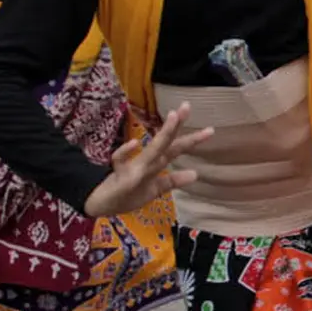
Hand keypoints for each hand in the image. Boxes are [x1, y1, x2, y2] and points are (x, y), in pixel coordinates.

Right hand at [84, 103, 213, 216]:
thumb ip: (172, 181)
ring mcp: (133, 167)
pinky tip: (134, 143)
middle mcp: (147, 162)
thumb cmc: (127, 194)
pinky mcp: (119, 175)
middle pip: (166, 142)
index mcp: (155, 164)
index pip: (176, 149)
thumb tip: (195, 174)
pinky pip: (121, 161)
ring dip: (164, 134)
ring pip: (152, 148)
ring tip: (174, 117)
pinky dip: (126, 152)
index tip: (211, 130)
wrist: (100, 205)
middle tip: (187, 105)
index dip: (192, 140)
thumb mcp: (154, 190)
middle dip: (177, 125)